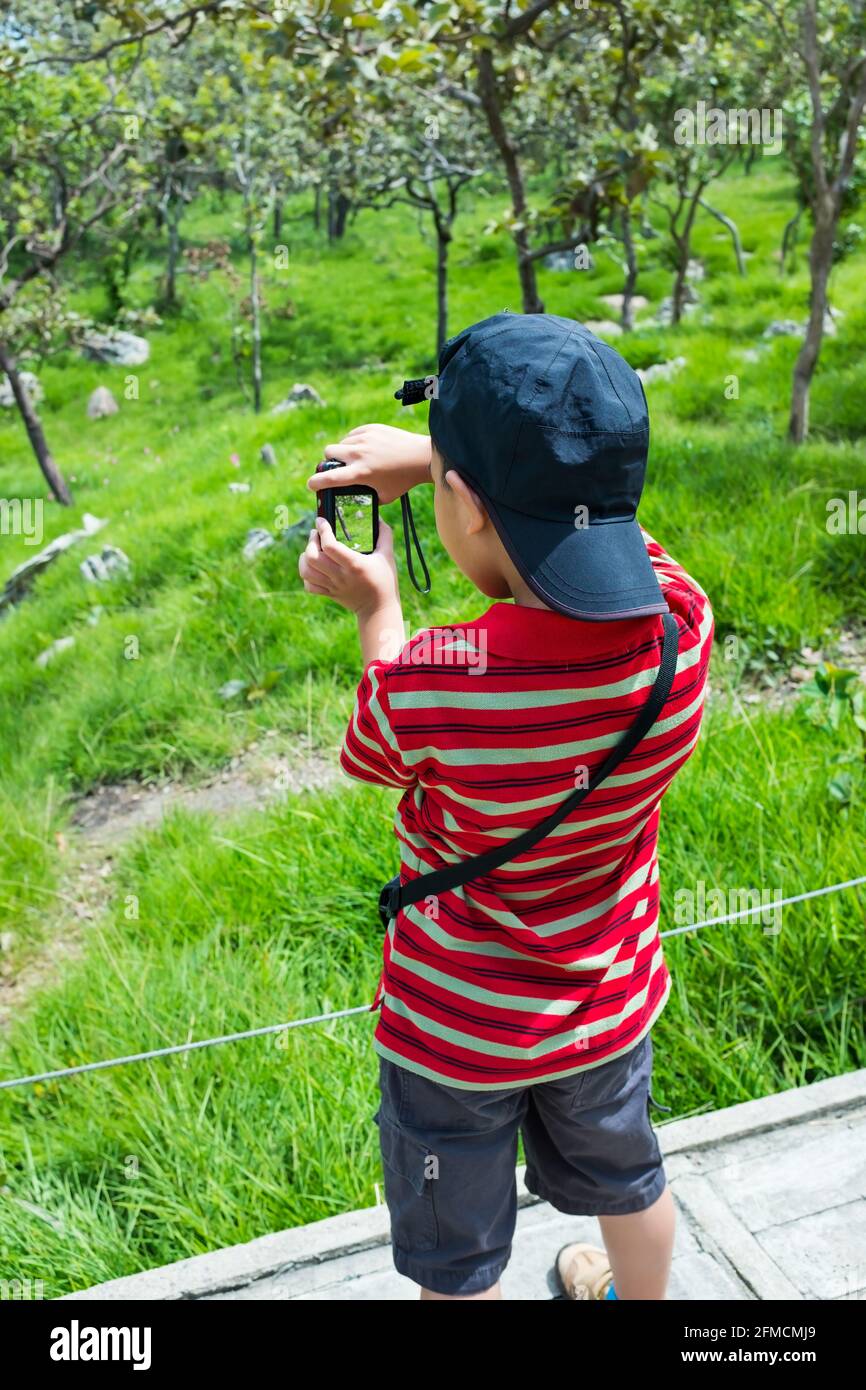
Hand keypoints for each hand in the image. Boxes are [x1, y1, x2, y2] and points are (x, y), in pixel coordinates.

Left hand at [299, 516, 399, 616]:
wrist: (379, 609)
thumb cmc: (385, 580)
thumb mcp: (388, 556)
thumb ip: (384, 535)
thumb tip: (378, 518)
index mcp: (355, 564)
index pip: (330, 545)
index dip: (323, 530)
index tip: (321, 521)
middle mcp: (341, 575)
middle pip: (312, 557)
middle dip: (311, 541)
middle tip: (317, 535)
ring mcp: (333, 586)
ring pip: (306, 571)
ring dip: (305, 557)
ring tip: (312, 550)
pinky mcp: (329, 593)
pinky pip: (309, 585)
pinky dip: (307, 575)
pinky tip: (314, 567)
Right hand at [306, 424, 431, 505]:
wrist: (421, 457)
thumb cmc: (403, 480)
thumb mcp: (384, 496)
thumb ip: (366, 497)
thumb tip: (353, 499)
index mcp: (360, 473)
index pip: (329, 478)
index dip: (315, 483)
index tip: (311, 485)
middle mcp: (359, 453)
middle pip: (328, 453)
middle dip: (329, 461)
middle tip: (338, 467)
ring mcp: (364, 438)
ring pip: (341, 443)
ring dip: (343, 452)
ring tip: (356, 459)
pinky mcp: (371, 428)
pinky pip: (352, 435)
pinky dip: (354, 443)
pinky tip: (365, 449)